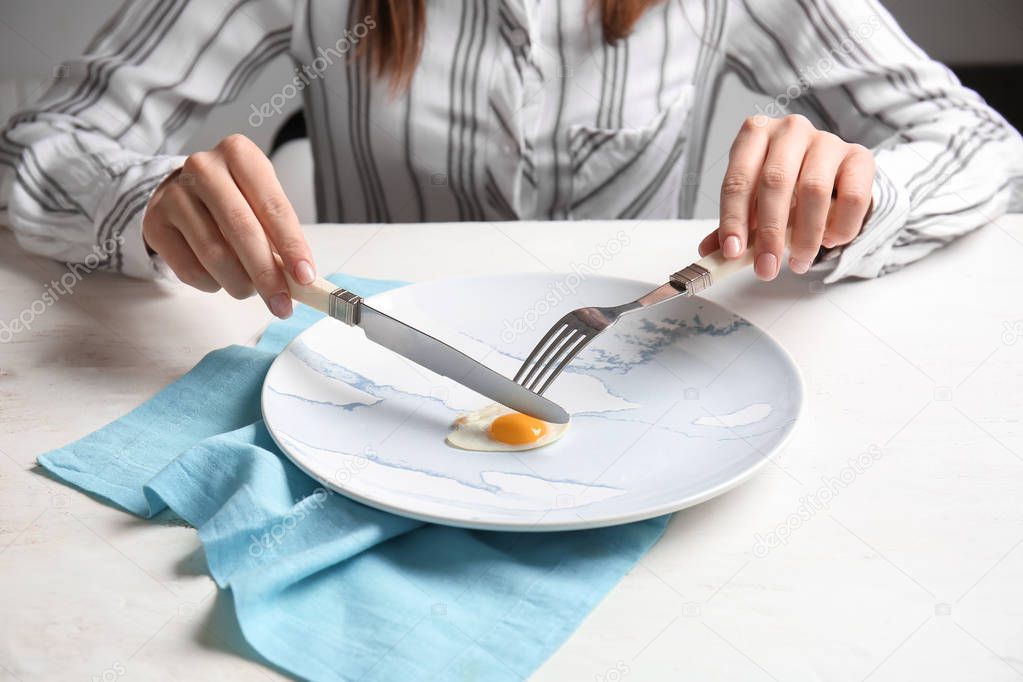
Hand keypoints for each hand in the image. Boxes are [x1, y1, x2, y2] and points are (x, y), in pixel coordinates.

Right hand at [142, 134, 314, 317]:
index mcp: (239, 154)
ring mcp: (174, 194)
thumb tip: (299, 280)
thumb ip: (280, 235)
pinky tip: (220, 279)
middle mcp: (204, 168)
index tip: (305, 277)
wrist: (181, 189)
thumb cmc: (234, 198)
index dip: (292, 246)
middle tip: (282, 304)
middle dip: (267, 274)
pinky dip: (212, 284)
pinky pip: (189, 268)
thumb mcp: (260, 201)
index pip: (273, 207)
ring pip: (215, 254)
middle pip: (242, 230)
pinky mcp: (155, 223)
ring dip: (240, 283)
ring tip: (251, 290)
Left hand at [699, 114, 874, 279]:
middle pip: (775, 182)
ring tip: (798, 262)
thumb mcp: (753, 202)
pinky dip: (840, 227)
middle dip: (769, 233)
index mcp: (755, 134)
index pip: (738, 179)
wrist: (830, 172)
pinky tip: (828, 241)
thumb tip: (708, 253)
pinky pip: (852, 197)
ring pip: (815, 191)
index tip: (733, 252)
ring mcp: (827, 140)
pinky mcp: (859, 157)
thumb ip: (734, 225)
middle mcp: (790, 130)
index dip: (733, 219)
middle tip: (766, 268)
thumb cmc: (784, 186)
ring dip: (805, 237)